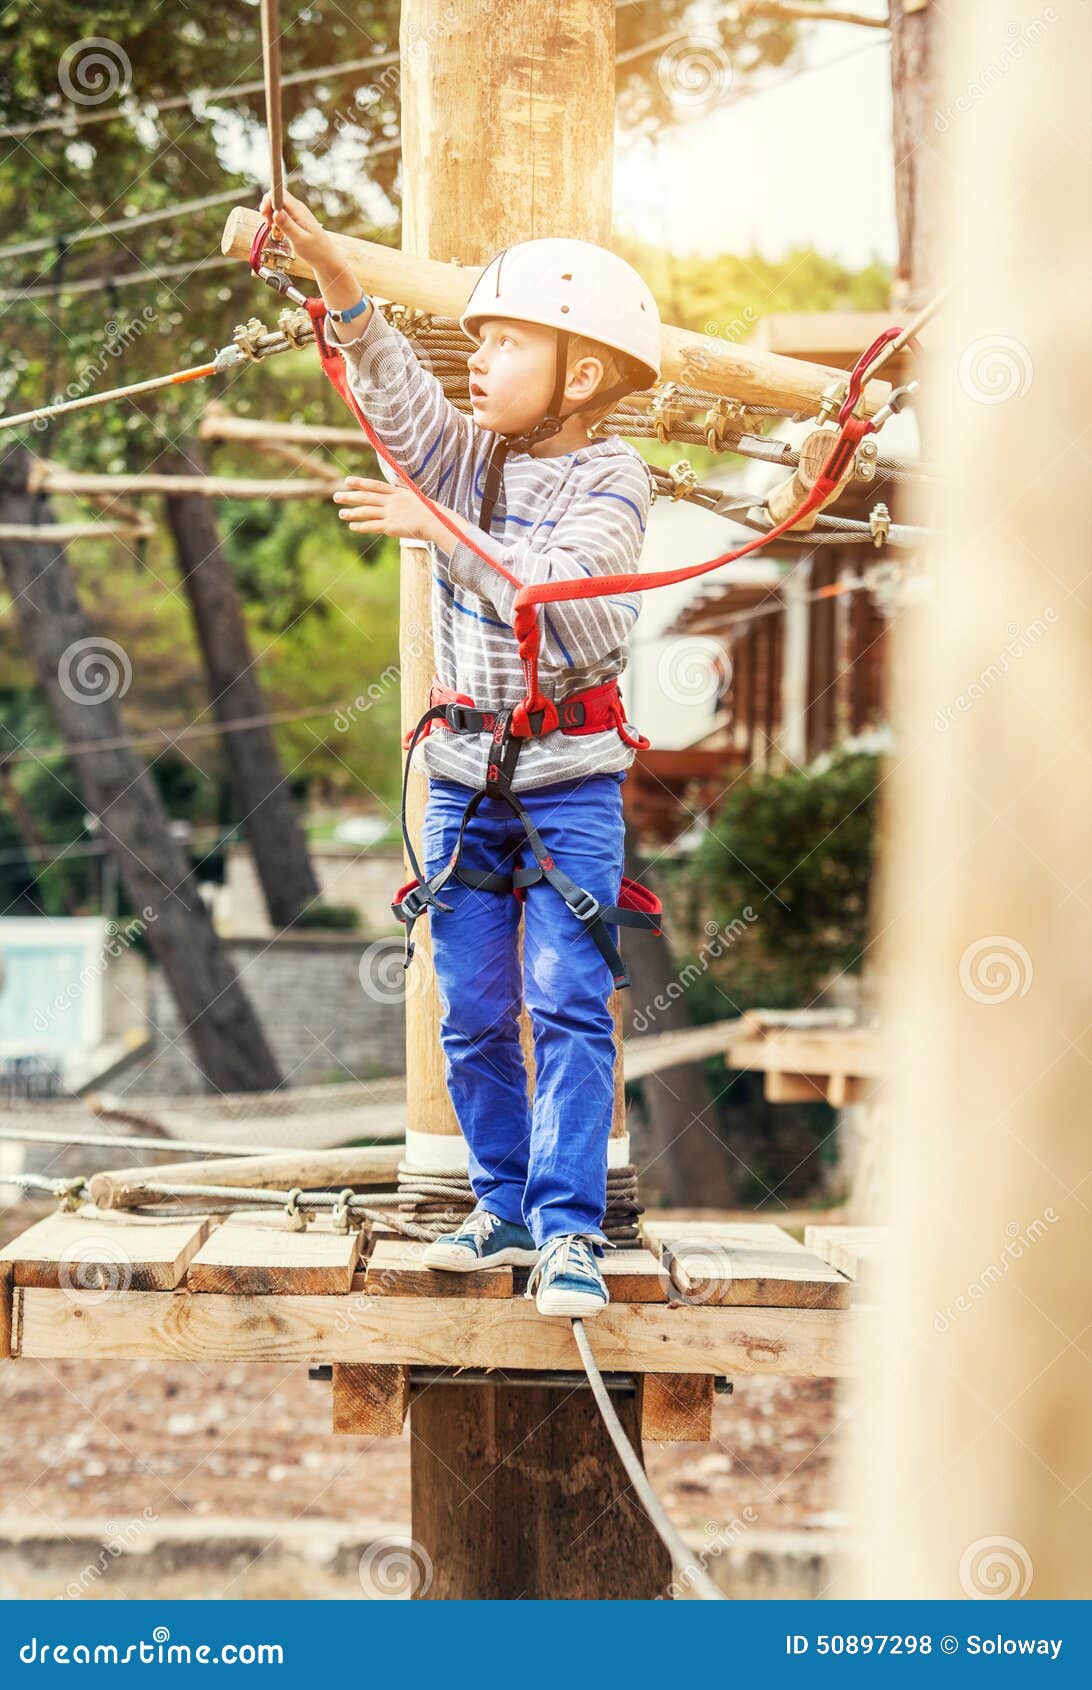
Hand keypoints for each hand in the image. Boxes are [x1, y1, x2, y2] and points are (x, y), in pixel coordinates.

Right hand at [258, 188, 336, 267]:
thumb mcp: (299, 239)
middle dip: (267, 208)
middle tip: (268, 225)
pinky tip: (278, 231)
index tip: (265, 215)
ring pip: (277, 205)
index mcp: (298, 210)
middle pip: (276, 197)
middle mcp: (297, 208)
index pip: (280, 193)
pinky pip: (281, 213)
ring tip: (273, 229)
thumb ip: (287, 226)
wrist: (326, 257)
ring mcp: (296, 213)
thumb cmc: (315, 250)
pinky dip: (275, 220)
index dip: (268, 200)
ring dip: (270, 215)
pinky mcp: (295, 219)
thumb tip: (276, 213)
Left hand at [333, 477, 457, 546]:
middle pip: (366, 497)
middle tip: (335, 496)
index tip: (348, 481)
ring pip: (367, 512)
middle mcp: (392, 501)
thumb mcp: (416, 497)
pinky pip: (372, 526)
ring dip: (352, 512)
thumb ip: (404, 491)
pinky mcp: (391, 527)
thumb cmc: (431, 512)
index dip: (361, 483)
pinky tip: (352, 527)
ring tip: (341, 513)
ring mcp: (391, 513)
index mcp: (398, 493)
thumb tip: (398, 485)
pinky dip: (361, 526)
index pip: (375, 485)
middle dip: (350, 497)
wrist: (437, 522)